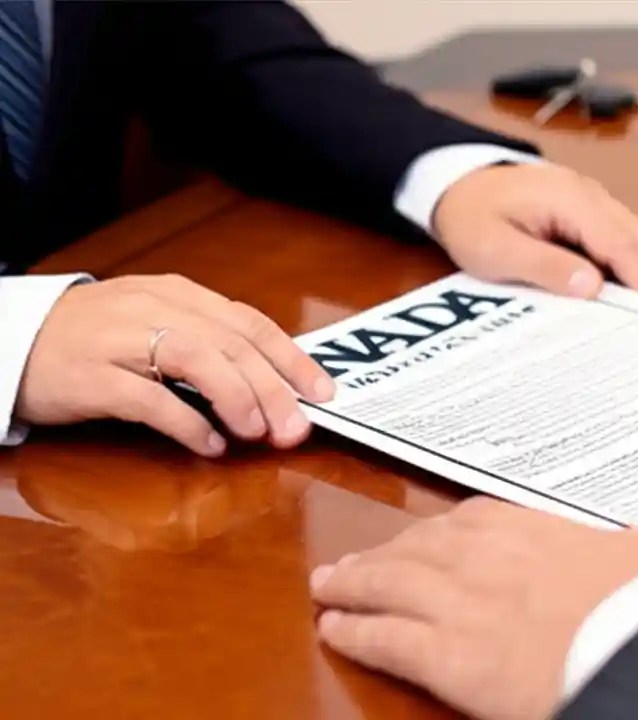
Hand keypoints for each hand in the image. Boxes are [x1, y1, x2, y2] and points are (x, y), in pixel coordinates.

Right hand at [17, 275, 334, 455]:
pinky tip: (209, 444)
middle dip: (273, 388)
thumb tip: (272, 385)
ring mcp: (120, 340)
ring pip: (196, 359)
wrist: (11, 339)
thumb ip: (208, 346)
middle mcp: (153, 309)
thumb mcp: (155, 327)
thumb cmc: (94, 339)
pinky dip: (186, 422)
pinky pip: (148, 398)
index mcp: (177, 295)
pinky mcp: (91, 376)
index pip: (249, 323)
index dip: (291, 358)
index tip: (323, 392)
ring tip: (259, 432)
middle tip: (298, 427)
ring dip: (238, 397)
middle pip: (231, 344)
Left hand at [310, 498, 637, 719]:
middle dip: (383, 554)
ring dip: (353, 584)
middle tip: (356, 561)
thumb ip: (628, 548)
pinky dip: (355, 632)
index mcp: (535, 528)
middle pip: (418, 547)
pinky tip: (334, 631)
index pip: (472, 520)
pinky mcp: (446, 656)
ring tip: (330, 587)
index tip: (425, 536)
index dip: (438, 532)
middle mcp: (487, 556)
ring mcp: (461, 602)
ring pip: (388, 584)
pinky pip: (385, 639)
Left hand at [433, 163, 637, 302]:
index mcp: (569, 199)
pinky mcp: (586, 211)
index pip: (617, 241)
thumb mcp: (495, 249)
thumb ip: (543, 265)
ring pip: (634, 235)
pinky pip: (620, 235)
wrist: (454, 182)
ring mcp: (590, 200)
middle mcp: (588, 195)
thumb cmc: (470, 215)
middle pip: (636, 238)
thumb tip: (592, 286)